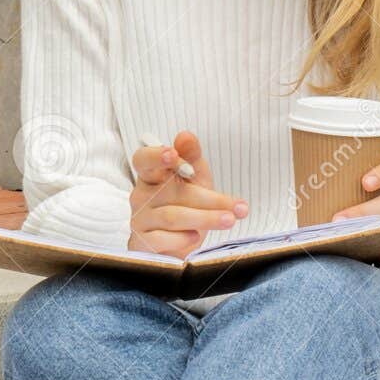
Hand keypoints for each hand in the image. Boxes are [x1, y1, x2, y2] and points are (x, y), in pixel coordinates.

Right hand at [128, 130, 248, 257]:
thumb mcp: (194, 179)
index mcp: (152, 175)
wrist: (174, 245)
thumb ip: (191, 157)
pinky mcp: (143, 243)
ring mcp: (140, 220)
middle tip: (238, 206)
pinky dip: (182, 238)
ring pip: (173, 217)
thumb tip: (186, 135)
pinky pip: (163, 239)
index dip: (156, 156)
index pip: (143, 160)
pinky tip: (195, 237)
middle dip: (209, 199)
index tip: (173, 154)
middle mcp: (142, 195)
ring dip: (205, 219)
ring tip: (229, 220)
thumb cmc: (184, 205)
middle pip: (172, 192)